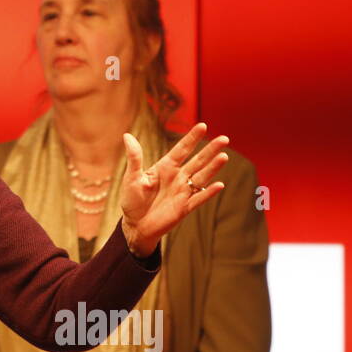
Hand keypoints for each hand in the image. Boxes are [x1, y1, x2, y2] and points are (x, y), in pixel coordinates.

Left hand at [119, 122, 229, 256]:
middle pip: (197, 161)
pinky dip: (208, 192)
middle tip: (224, 139)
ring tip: (224, 157)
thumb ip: (134, 158)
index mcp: (165, 168)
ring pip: (201, 177)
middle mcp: (177, 177)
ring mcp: (183, 192)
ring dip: (212, 168)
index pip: (181, 150)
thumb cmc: (132, 200)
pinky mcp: (185, 207)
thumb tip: (127, 136)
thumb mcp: (131, 178)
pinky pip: (199, 198)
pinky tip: (219, 185)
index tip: (202, 126)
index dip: (191, 139)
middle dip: (210, 150)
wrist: (135, 225)